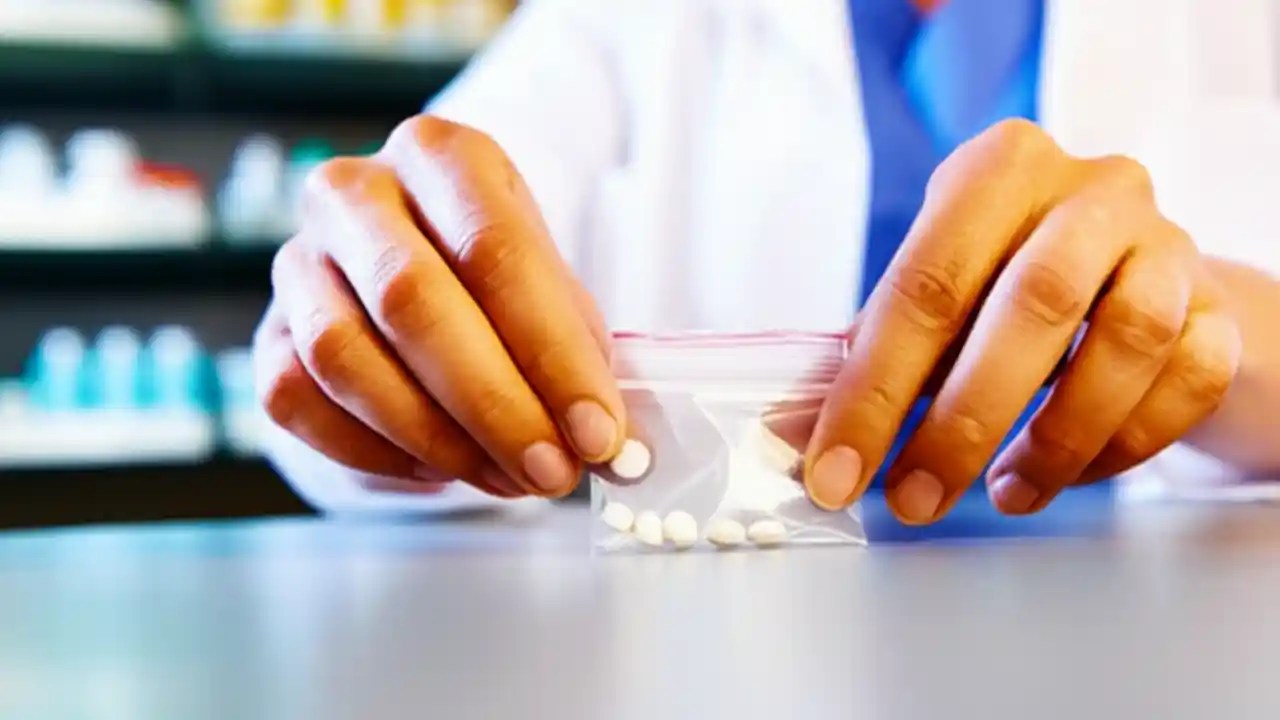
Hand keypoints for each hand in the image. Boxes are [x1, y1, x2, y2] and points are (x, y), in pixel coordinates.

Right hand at [254, 116, 625, 498]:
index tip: (597, 432)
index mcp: (441, 156)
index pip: (495, 250)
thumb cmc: (496, 279)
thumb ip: (573, 351)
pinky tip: (438, 471)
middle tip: (551, 472)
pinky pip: (299, 401)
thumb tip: (600, 438)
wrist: (418, 269)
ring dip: (435, 438)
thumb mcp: (549, 286)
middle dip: (493, 404)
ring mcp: (297, 259)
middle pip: (411, 299)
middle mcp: (355, 193)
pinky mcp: (268, 332)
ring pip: (343, 355)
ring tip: (506, 478)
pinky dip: (377, 452)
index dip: (551, 353)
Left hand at [805, 120, 1242, 522]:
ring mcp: (1167, 243)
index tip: (833, 473)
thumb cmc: (1012, 285)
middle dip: (961, 423)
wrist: (1139, 279)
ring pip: (1125, 343)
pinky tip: (1072, 474)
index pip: (925, 284)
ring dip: (1055, 440)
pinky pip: (1185, 383)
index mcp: (999, 169)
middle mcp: (1092, 189)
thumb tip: (790, 433)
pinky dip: (1122, 446)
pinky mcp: (1222, 304)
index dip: (872, 390)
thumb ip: (875, 352)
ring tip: (1004, 492)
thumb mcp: (943, 292)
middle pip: (1031, 306)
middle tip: (913, 499)